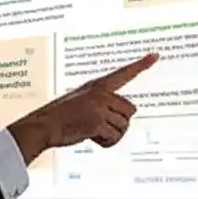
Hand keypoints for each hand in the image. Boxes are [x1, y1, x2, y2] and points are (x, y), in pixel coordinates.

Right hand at [7, 52, 156, 162]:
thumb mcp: (79, 101)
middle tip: (101, 126)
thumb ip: (99, 103)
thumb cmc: (58, 117)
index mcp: (97, 86)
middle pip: (130, 110)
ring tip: (93, 132)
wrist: (42, 126)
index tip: (154, 56)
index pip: (123, 73)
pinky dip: (106, 142)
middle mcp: (101, 94)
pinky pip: (114, 137)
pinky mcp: (97, 122)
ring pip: (124, 126)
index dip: (140, 65)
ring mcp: (99, 107)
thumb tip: (119, 118)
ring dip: (111, 134)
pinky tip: (92, 138)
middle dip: (119, 122)